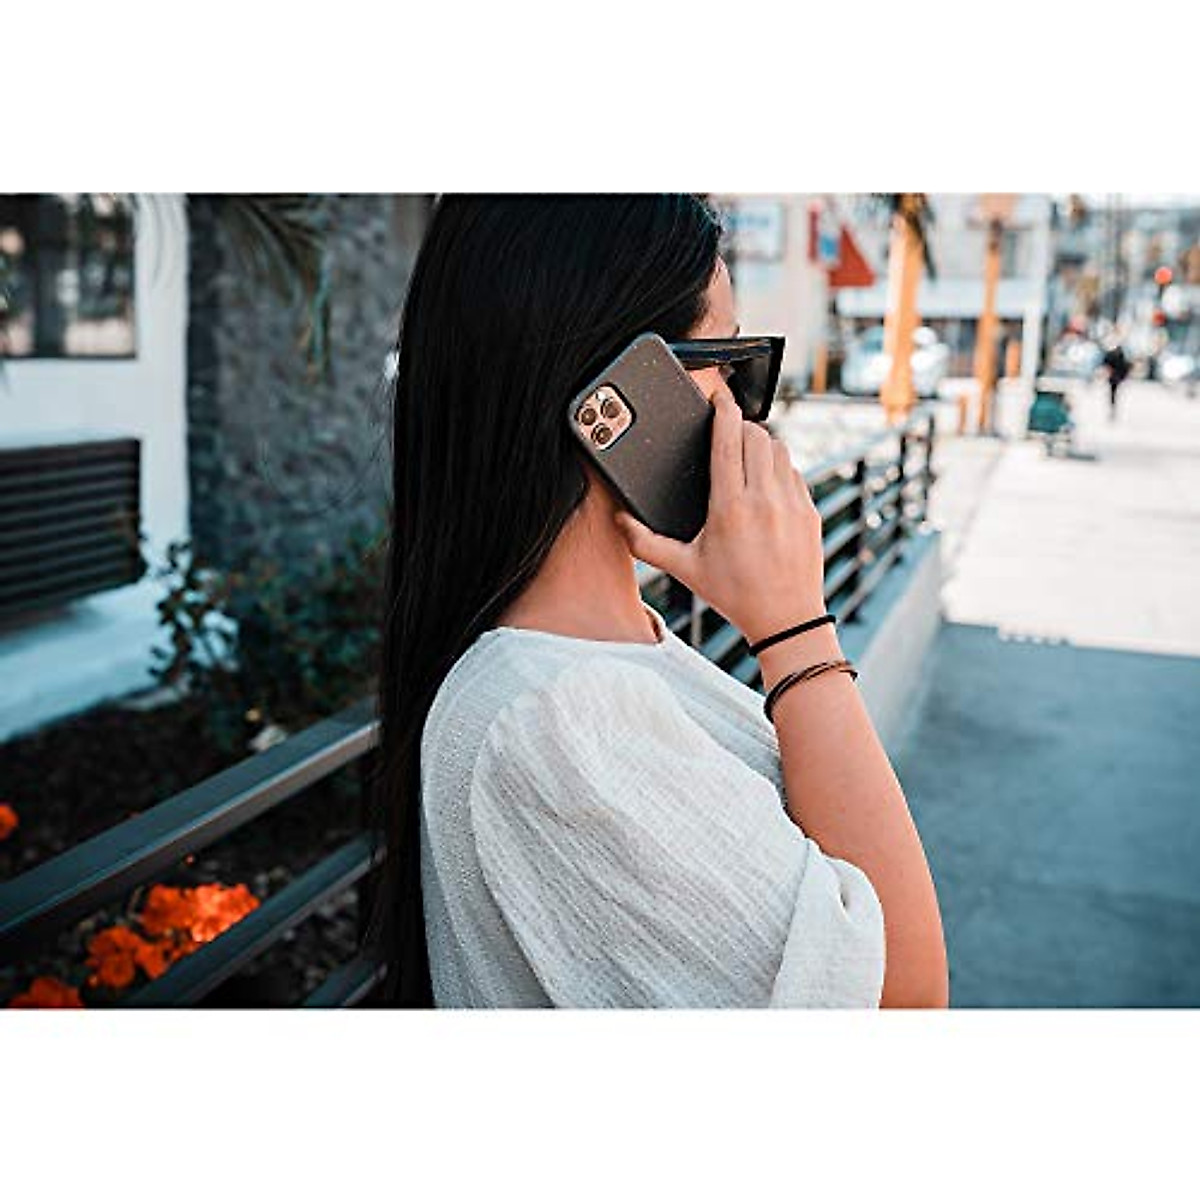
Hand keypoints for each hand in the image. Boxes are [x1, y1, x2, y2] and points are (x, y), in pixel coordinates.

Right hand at [612, 381, 826, 645]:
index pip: (728, 440)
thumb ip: (646, 543)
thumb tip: (619, 521)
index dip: (723, 410)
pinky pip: (794, 472)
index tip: (718, 397)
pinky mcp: (808, 510)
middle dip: (741, 426)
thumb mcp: (685, 568)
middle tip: (727, 432)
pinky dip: (779, 467)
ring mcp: (791, 503)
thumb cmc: (734, 594)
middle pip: (756, 435)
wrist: (786, 619)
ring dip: (762, 444)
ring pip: (780, 448)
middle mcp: (764, 499)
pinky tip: (766, 483)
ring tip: (747, 456)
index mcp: (730, 507)